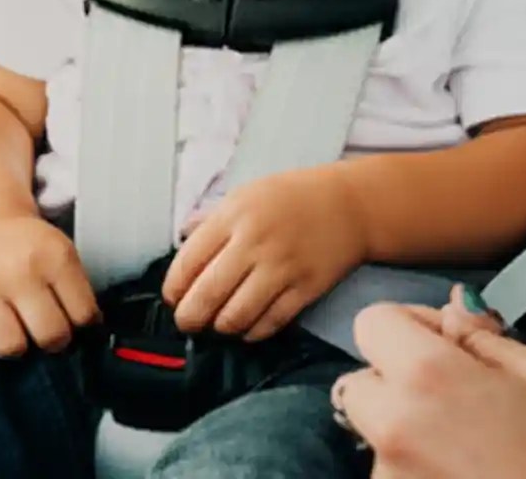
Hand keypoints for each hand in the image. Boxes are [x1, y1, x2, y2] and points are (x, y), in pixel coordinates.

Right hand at [0, 216, 99, 356]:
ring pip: (9, 346)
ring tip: (17, 332)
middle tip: (45, 331)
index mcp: (54, 257)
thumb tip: (90, 336)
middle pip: (49, 335)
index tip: (74, 322)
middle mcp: (18, 270)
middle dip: (52, 341)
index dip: (82, 327)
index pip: (83, 315)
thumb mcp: (63, 254)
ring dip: (17, 347)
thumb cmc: (29, 247)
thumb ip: (77, 292)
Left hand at [162, 166, 368, 340]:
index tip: (173, 299)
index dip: (173, 290)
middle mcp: (254, 243)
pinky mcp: (306, 289)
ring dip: (221, 328)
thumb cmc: (294, 198)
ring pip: (236, 317)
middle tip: (189, 322)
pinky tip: (248, 327)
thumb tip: (181, 241)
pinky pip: (270, 323)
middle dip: (189, 318)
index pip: (187, 263)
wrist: (351, 205)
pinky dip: (252, 332)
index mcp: (234, 216)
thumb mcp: (247, 194)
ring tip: (220, 324)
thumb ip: (212, 219)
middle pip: (206, 296)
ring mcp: (282, 268)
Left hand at [336, 302, 525, 478]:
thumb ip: (485, 338)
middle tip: (458, 399)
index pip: (371, 323)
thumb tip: (452, 312)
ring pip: (376, 434)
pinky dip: (418, 469)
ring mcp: (386, 478)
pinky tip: (466, 475)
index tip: (448, 345)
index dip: (409, 325)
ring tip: (472, 450)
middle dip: (398, 381)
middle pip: (360, 384)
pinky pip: (392, 474)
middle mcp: (390, 427)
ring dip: (409, 430)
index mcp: (425, 376)